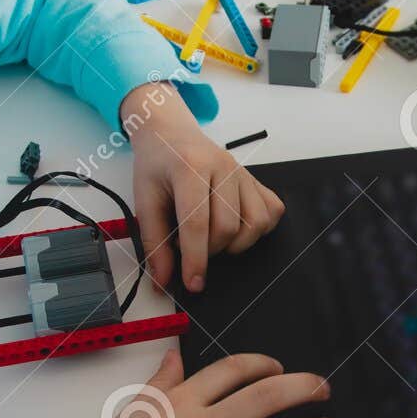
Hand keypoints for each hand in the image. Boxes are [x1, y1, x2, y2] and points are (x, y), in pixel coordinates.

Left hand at [121, 82, 284, 292]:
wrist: (171, 134)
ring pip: (256, 223)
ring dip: (236, 243)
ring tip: (214, 239)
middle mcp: (222, 167)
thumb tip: (163, 282)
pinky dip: (258, 228)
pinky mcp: (255, 179)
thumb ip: (154, 243)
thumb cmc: (157, 166)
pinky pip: (272, 211)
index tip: (193, 283)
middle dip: (211, 251)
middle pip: (228, 227)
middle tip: (192, 248)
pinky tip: (237, 228)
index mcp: (189, 168)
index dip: (195, 260)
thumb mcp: (144, 201)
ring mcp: (243, 172)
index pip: (197, 223)